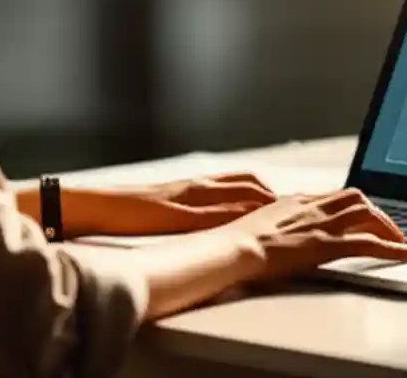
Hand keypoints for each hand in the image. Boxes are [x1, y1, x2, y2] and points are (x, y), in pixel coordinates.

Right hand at [60, 172, 277, 237]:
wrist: (100, 205)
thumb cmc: (130, 210)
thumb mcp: (170, 207)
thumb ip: (196, 210)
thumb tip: (221, 223)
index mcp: (198, 183)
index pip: (245, 181)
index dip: (271, 190)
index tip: (298, 200)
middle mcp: (199, 184)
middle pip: (250, 185)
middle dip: (279, 196)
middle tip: (307, 205)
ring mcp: (191, 195)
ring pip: (238, 193)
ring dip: (267, 202)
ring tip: (293, 214)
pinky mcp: (180, 209)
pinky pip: (214, 210)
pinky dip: (238, 216)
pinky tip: (254, 224)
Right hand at [214, 188, 406, 282]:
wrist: (233, 249)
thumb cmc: (237, 241)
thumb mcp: (257, 223)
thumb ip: (274, 222)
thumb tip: (275, 229)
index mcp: (296, 201)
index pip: (334, 195)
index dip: (353, 205)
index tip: (363, 215)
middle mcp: (312, 207)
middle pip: (355, 197)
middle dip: (376, 212)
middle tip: (387, 228)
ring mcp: (321, 224)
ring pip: (367, 213)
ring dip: (388, 226)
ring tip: (399, 241)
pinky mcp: (327, 245)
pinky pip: (368, 243)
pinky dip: (390, 248)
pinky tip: (403, 254)